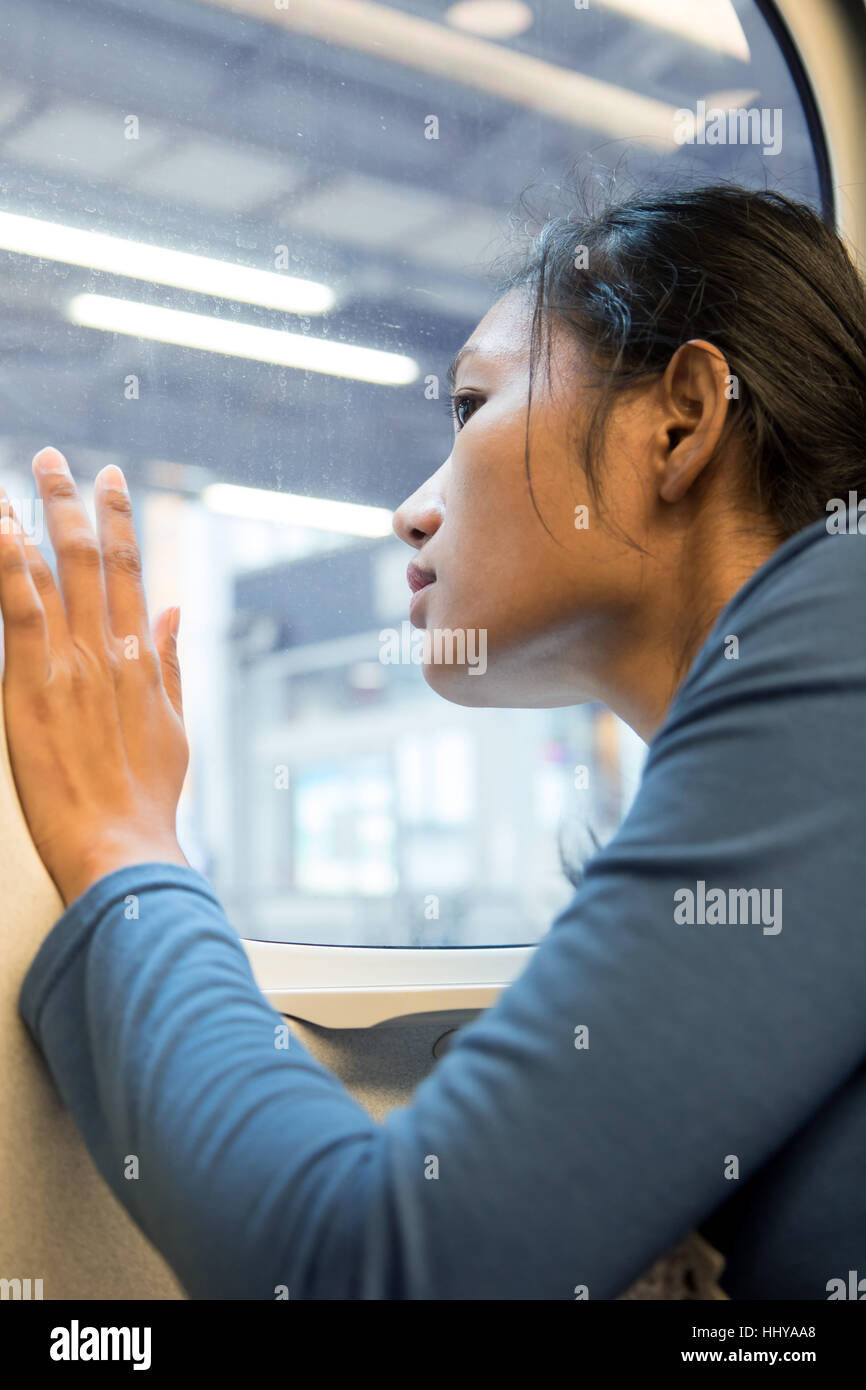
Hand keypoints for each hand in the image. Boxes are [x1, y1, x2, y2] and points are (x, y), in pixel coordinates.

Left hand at [0, 447, 189, 906]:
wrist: (123, 844)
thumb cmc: (147, 798)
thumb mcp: (176, 726)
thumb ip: (172, 662)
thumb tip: (177, 612)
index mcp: (142, 658)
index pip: (130, 571)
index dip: (120, 520)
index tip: (112, 482)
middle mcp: (110, 648)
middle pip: (91, 558)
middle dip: (73, 502)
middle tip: (56, 459)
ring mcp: (72, 662)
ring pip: (53, 572)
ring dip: (36, 516)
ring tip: (23, 475)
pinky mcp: (32, 682)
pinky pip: (19, 607)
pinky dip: (8, 562)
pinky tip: (0, 526)